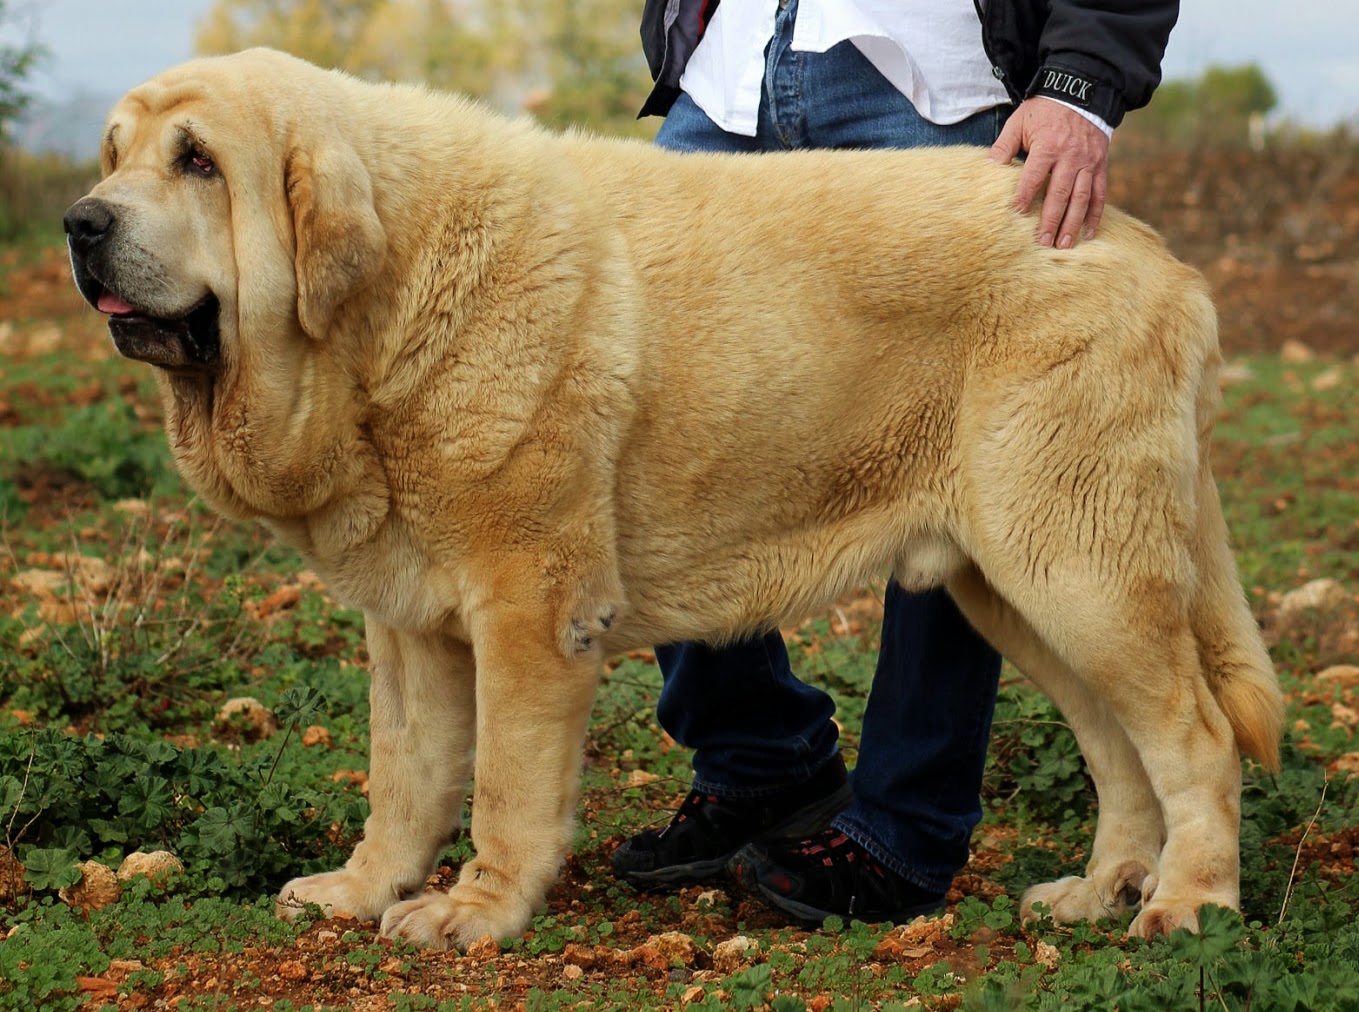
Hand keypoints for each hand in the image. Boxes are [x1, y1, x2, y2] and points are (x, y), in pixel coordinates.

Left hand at [989, 96, 1110, 247]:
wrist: (1081, 91)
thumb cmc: (1044, 109)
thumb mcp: (1019, 122)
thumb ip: (1003, 146)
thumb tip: (987, 169)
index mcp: (1048, 146)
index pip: (1033, 177)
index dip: (1024, 197)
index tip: (1016, 217)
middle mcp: (1070, 157)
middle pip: (1059, 194)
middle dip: (1051, 220)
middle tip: (1042, 243)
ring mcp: (1088, 163)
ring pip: (1081, 198)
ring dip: (1072, 223)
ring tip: (1063, 245)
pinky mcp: (1101, 165)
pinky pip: (1100, 193)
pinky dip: (1095, 214)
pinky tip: (1088, 233)